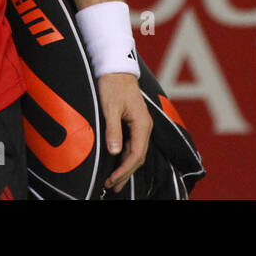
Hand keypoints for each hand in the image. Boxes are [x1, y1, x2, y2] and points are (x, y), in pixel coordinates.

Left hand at [96, 72, 150, 192]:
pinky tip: (117, 164)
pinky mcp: (135, 123)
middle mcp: (145, 126)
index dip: (124, 170)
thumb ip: (113, 130)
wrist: (117, 68)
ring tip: (114, 182)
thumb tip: (114, 152)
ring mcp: (141, 125)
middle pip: (138, 156)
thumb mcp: (110, 107)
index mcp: (142, 123)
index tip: (111, 180)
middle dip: (126, 173)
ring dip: (126, 167)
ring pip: (136, 152)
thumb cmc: (113, 85)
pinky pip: (132, 145)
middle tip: (112, 187)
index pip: (136, 154)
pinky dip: (125, 157)